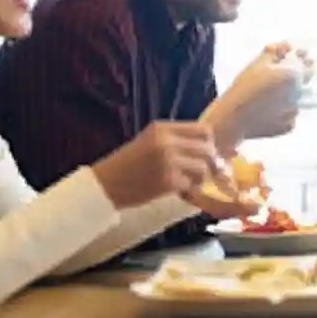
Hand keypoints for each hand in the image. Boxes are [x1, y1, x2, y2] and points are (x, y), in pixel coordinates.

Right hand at [90, 121, 220, 208]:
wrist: (105, 184)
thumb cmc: (128, 164)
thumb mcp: (150, 141)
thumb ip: (176, 139)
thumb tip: (209, 145)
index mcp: (162, 128)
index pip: (203, 129)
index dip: (210, 142)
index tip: (210, 152)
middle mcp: (166, 141)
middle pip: (206, 148)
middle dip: (211, 161)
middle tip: (209, 171)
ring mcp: (167, 161)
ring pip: (202, 167)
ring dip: (201, 177)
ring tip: (191, 181)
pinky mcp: (167, 181)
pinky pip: (191, 184)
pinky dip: (190, 188)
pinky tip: (181, 189)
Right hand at [201, 42, 308, 152]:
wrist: (234, 117)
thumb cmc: (245, 87)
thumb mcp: (258, 63)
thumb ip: (276, 51)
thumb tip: (288, 45)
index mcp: (294, 74)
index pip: (306, 62)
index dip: (300, 57)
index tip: (291, 57)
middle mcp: (300, 93)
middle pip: (305, 80)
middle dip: (296, 74)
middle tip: (280, 75)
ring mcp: (296, 111)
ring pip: (298, 98)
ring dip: (289, 94)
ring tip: (269, 95)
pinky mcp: (290, 126)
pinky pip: (290, 115)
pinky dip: (283, 111)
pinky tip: (268, 110)